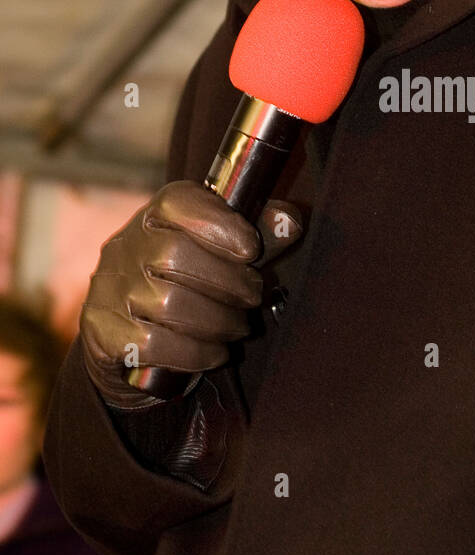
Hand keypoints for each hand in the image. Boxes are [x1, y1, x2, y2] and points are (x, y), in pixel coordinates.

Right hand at [79, 181, 302, 409]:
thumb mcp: (223, 254)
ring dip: (217, 320)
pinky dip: (196, 352)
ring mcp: (110, 288)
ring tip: (238, 327)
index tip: (251, 250)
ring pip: (168, 303)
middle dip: (228, 282)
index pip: (179, 201)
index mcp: (157, 215)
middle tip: (253, 298)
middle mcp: (126, 245)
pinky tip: (215, 352)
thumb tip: (291, 220)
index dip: (220, 224)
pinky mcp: (104, 331)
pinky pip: (155, 344)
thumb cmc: (190, 284)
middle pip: (175, 256)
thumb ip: (259, 235)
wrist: (129, 338)